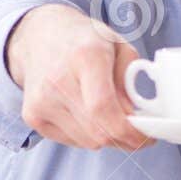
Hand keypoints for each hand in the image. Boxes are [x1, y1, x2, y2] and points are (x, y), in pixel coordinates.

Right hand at [5, 4, 152, 151]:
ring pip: (87, 142)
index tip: (147, 137)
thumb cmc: (84, 41)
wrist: (39, 37)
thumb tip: (134, 119)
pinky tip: (87, 115)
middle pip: (98, 132)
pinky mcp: (32, 116)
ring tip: (110, 118)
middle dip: (124, 139)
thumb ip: (130, 82)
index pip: (103, 108)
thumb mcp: (118, 48)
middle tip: (137, 133)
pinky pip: (71, 141)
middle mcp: (58, 80)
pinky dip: (86, 136)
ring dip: (106, 137)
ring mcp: (41, 101)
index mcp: (85, 57)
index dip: (129, 131)